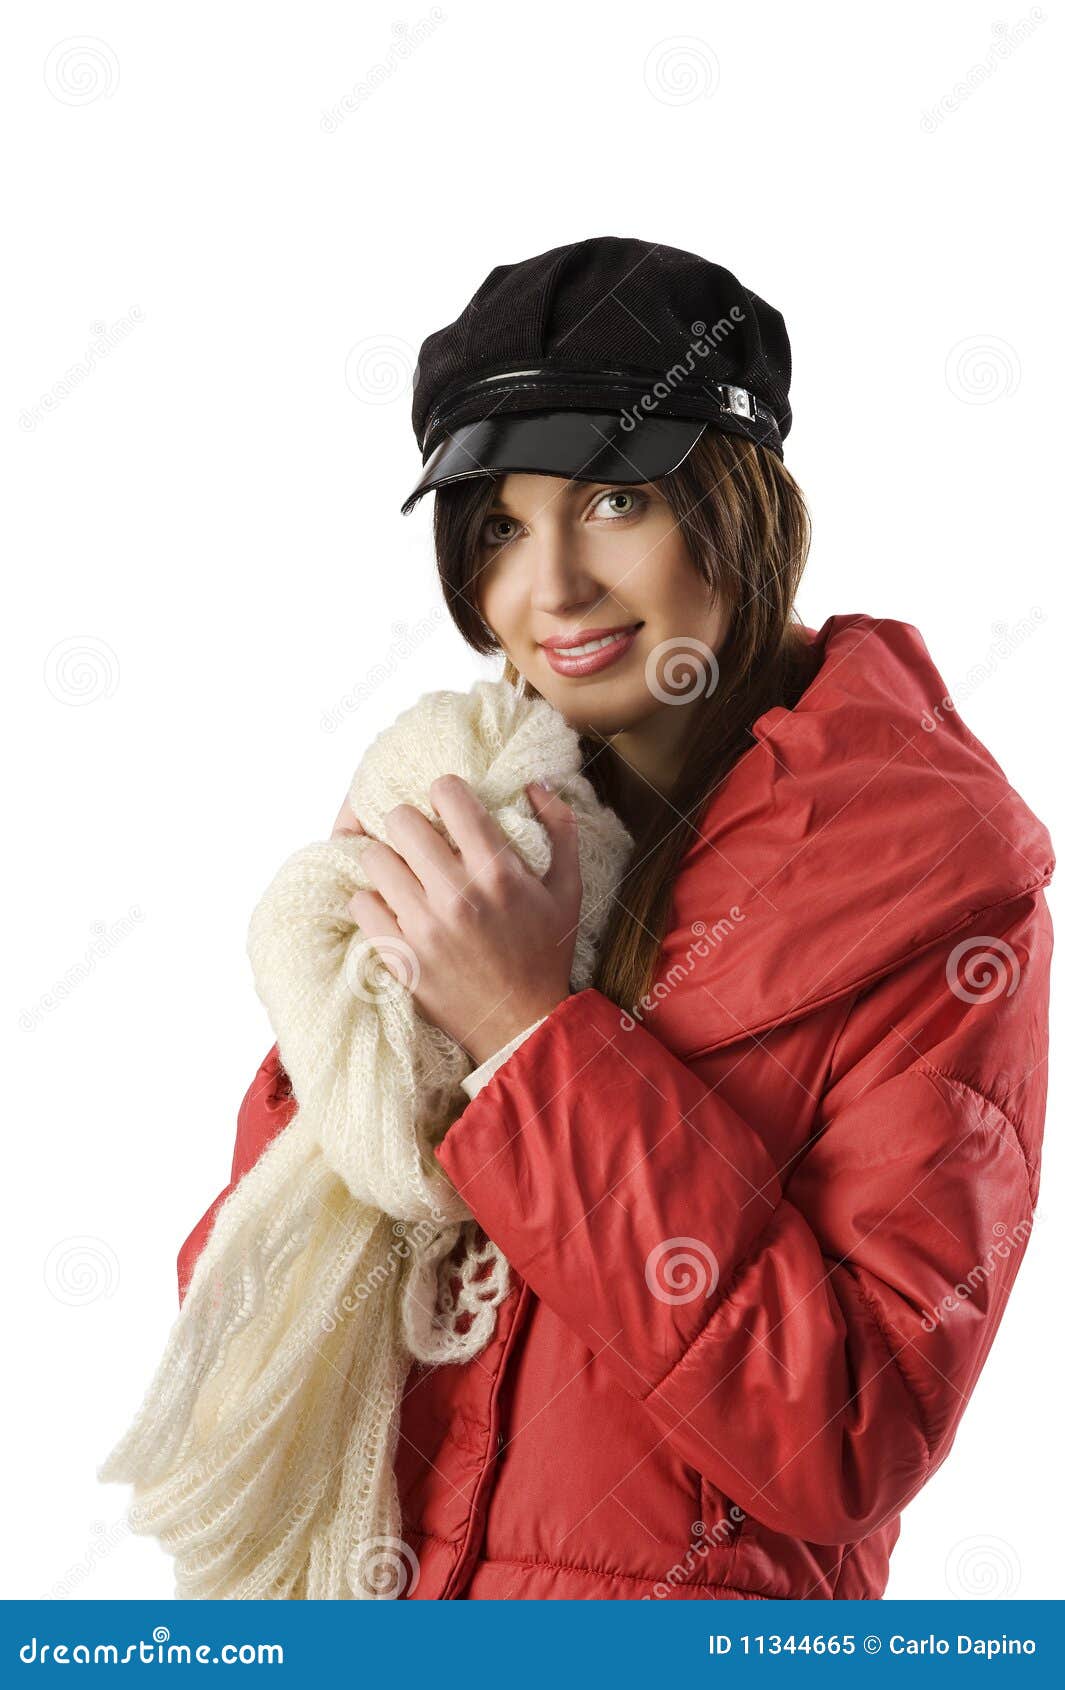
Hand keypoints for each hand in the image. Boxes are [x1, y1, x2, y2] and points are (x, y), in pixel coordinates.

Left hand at [334, 774, 580, 1065]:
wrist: (522, 1024)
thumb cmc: (546, 953)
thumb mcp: (568, 888)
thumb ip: (560, 828)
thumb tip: (535, 784)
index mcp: (497, 871)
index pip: (447, 795)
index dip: (445, 792)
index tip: (448, 806)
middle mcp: (457, 895)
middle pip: (400, 820)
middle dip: (410, 822)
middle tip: (420, 838)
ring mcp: (423, 927)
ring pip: (374, 858)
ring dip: (388, 859)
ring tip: (404, 870)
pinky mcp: (400, 956)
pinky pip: (361, 904)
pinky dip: (373, 900)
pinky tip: (393, 904)